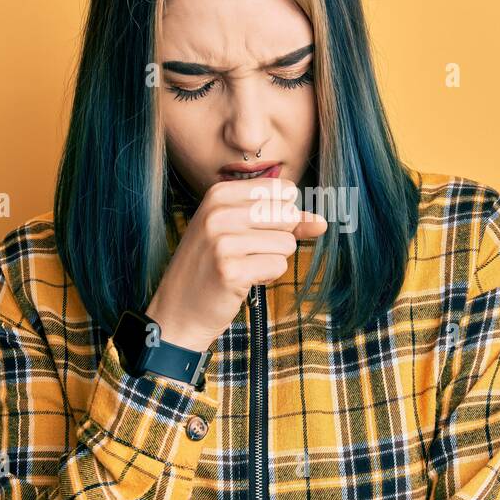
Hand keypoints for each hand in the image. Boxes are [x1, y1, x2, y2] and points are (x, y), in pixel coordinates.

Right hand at [144, 177, 326, 353]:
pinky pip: (278, 266)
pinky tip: (241, 281)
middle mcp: (218, 212)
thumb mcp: (240, 232)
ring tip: (242, 266)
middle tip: (246, 252)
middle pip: (288, 215)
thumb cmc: (213, 266)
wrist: (178, 310)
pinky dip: (266, 277)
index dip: (280, 215)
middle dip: (278, 239)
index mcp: (219, 194)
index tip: (253, 230)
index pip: (284, 189)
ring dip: (272, 260)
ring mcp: (222, 241)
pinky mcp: (230, 270)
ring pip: (287, 243)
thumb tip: (321, 222)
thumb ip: (283, 222)